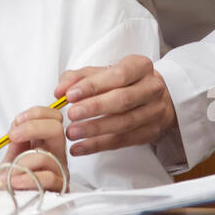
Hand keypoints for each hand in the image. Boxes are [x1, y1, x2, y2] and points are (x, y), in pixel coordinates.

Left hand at [0, 106, 67, 192]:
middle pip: (56, 127)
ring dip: (22, 161)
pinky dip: (27, 178)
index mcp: (44, 144)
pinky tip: (15, 182)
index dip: (36, 114)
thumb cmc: (13, 186)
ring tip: (9, 174)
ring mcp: (59, 171)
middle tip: (14, 137)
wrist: (12, 210)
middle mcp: (55, 154)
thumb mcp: (10, 159)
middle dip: (32, 127)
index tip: (17, 124)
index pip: (52, 117)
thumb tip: (16, 128)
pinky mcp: (59, 190)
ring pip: (48, 154)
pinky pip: (47, 178)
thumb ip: (16, 143)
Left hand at [56, 57, 177, 155]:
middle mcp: (152, 88)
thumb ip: (78, 78)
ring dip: (94, 130)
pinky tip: (80, 147)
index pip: (117, 75)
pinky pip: (122, 141)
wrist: (154, 98)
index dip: (93, 86)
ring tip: (72, 133)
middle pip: (122, 100)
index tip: (71, 95)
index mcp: (140, 67)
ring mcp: (154, 112)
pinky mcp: (150, 132)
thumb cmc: (124, 83)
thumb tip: (60, 91)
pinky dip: (98, 145)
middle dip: (94, 108)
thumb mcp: (102, 73)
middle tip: (71, 114)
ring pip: (123, 124)